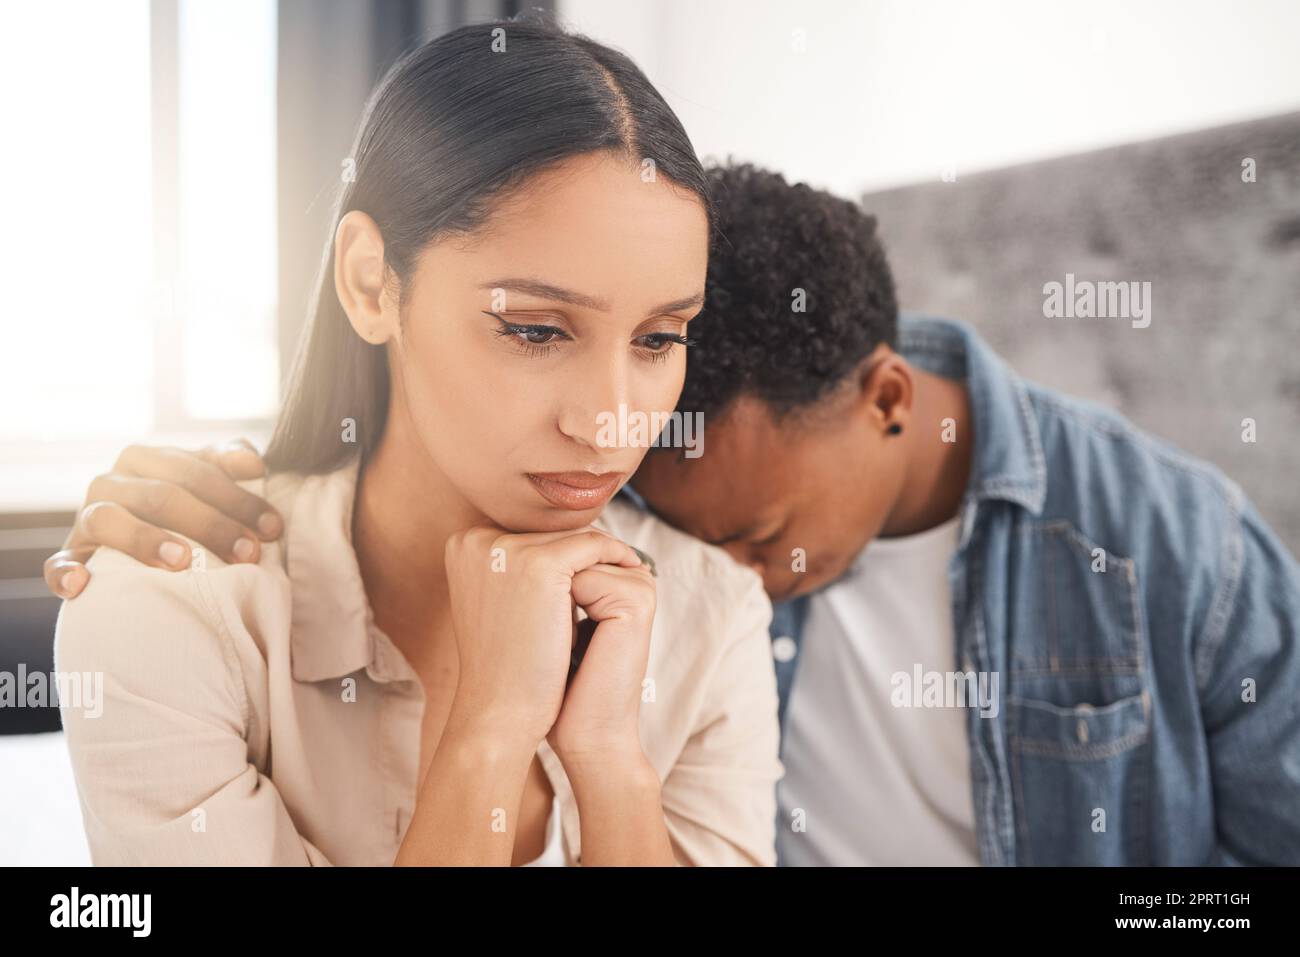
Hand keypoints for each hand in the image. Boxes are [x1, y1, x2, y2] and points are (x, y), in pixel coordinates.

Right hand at [43, 439, 282, 598]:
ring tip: (182, 562)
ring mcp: (85, 517)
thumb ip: (227, 460)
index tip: (274, 527)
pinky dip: (66, 572)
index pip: (195, 471)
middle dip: (210, 524)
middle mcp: (111, 481)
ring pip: (109, 519)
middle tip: (248, 553)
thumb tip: (252, 462)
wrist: (132, 546)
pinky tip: (83, 585)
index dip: (237, 498)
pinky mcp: (69, 554)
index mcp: (146, 459)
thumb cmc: (183, 509)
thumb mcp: (204, 480)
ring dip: (144, 539)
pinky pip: (58, 564)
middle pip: (161, 496)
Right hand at [442, 525, 645, 749]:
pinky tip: (632, 570)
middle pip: (550, 533)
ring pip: (573, 538)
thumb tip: (553, 545)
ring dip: (602, 556)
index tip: (592, 565)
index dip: (564, 552)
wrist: (501, 710)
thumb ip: (513, 570)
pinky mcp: (539, 564)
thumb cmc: (504, 665)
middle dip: (584, 553)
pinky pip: (593, 546)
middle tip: (619, 564)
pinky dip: (615, 556)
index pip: (529, 534)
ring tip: (626, 570)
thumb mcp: (498, 604)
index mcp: (464, 545)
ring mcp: (507, 550)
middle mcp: (478, 539)